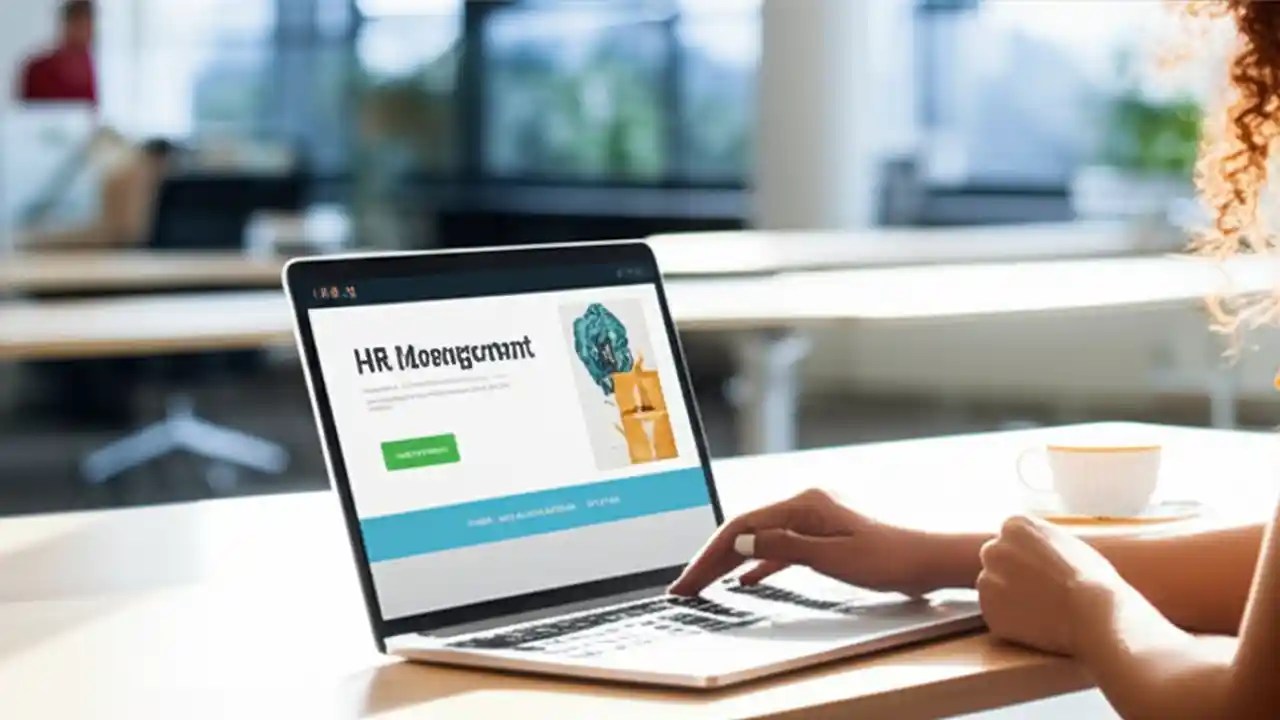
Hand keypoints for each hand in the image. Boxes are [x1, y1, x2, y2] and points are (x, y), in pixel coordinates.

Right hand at [669, 488, 936, 596]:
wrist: (929, 559)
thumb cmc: (888, 558)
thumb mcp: (832, 557)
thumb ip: (783, 547)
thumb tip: (740, 540)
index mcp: (803, 504)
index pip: (742, 526)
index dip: (710, 554)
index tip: (689, 580)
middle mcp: (804, 505)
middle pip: (745, 530)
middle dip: (712, 559)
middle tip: (684, 588)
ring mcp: (814, 519)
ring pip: (759, 538)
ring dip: (731, 561)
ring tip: (704, 584)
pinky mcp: (824, 535)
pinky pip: (779, 546)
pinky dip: (758, 562)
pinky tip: (745, 578)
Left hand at [978, 515, 1130, 654]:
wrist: (1094, 617)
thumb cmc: (1094, 581)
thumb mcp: (1070, 543)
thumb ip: (1043, 542)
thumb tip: (1036, 548)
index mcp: (1015, 526)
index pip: (1010, 537)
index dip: (1029, 556)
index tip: (1045, 569)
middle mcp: (994, 548)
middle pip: (997, 559)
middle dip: (1012, 573)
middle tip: (1041, 591)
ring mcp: (988, 580)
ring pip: (993, 587)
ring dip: (1009, 597)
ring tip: (1043, 609)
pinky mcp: (988, 610)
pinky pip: (996, 614)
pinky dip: (1010, 620)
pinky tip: (1036, 624)